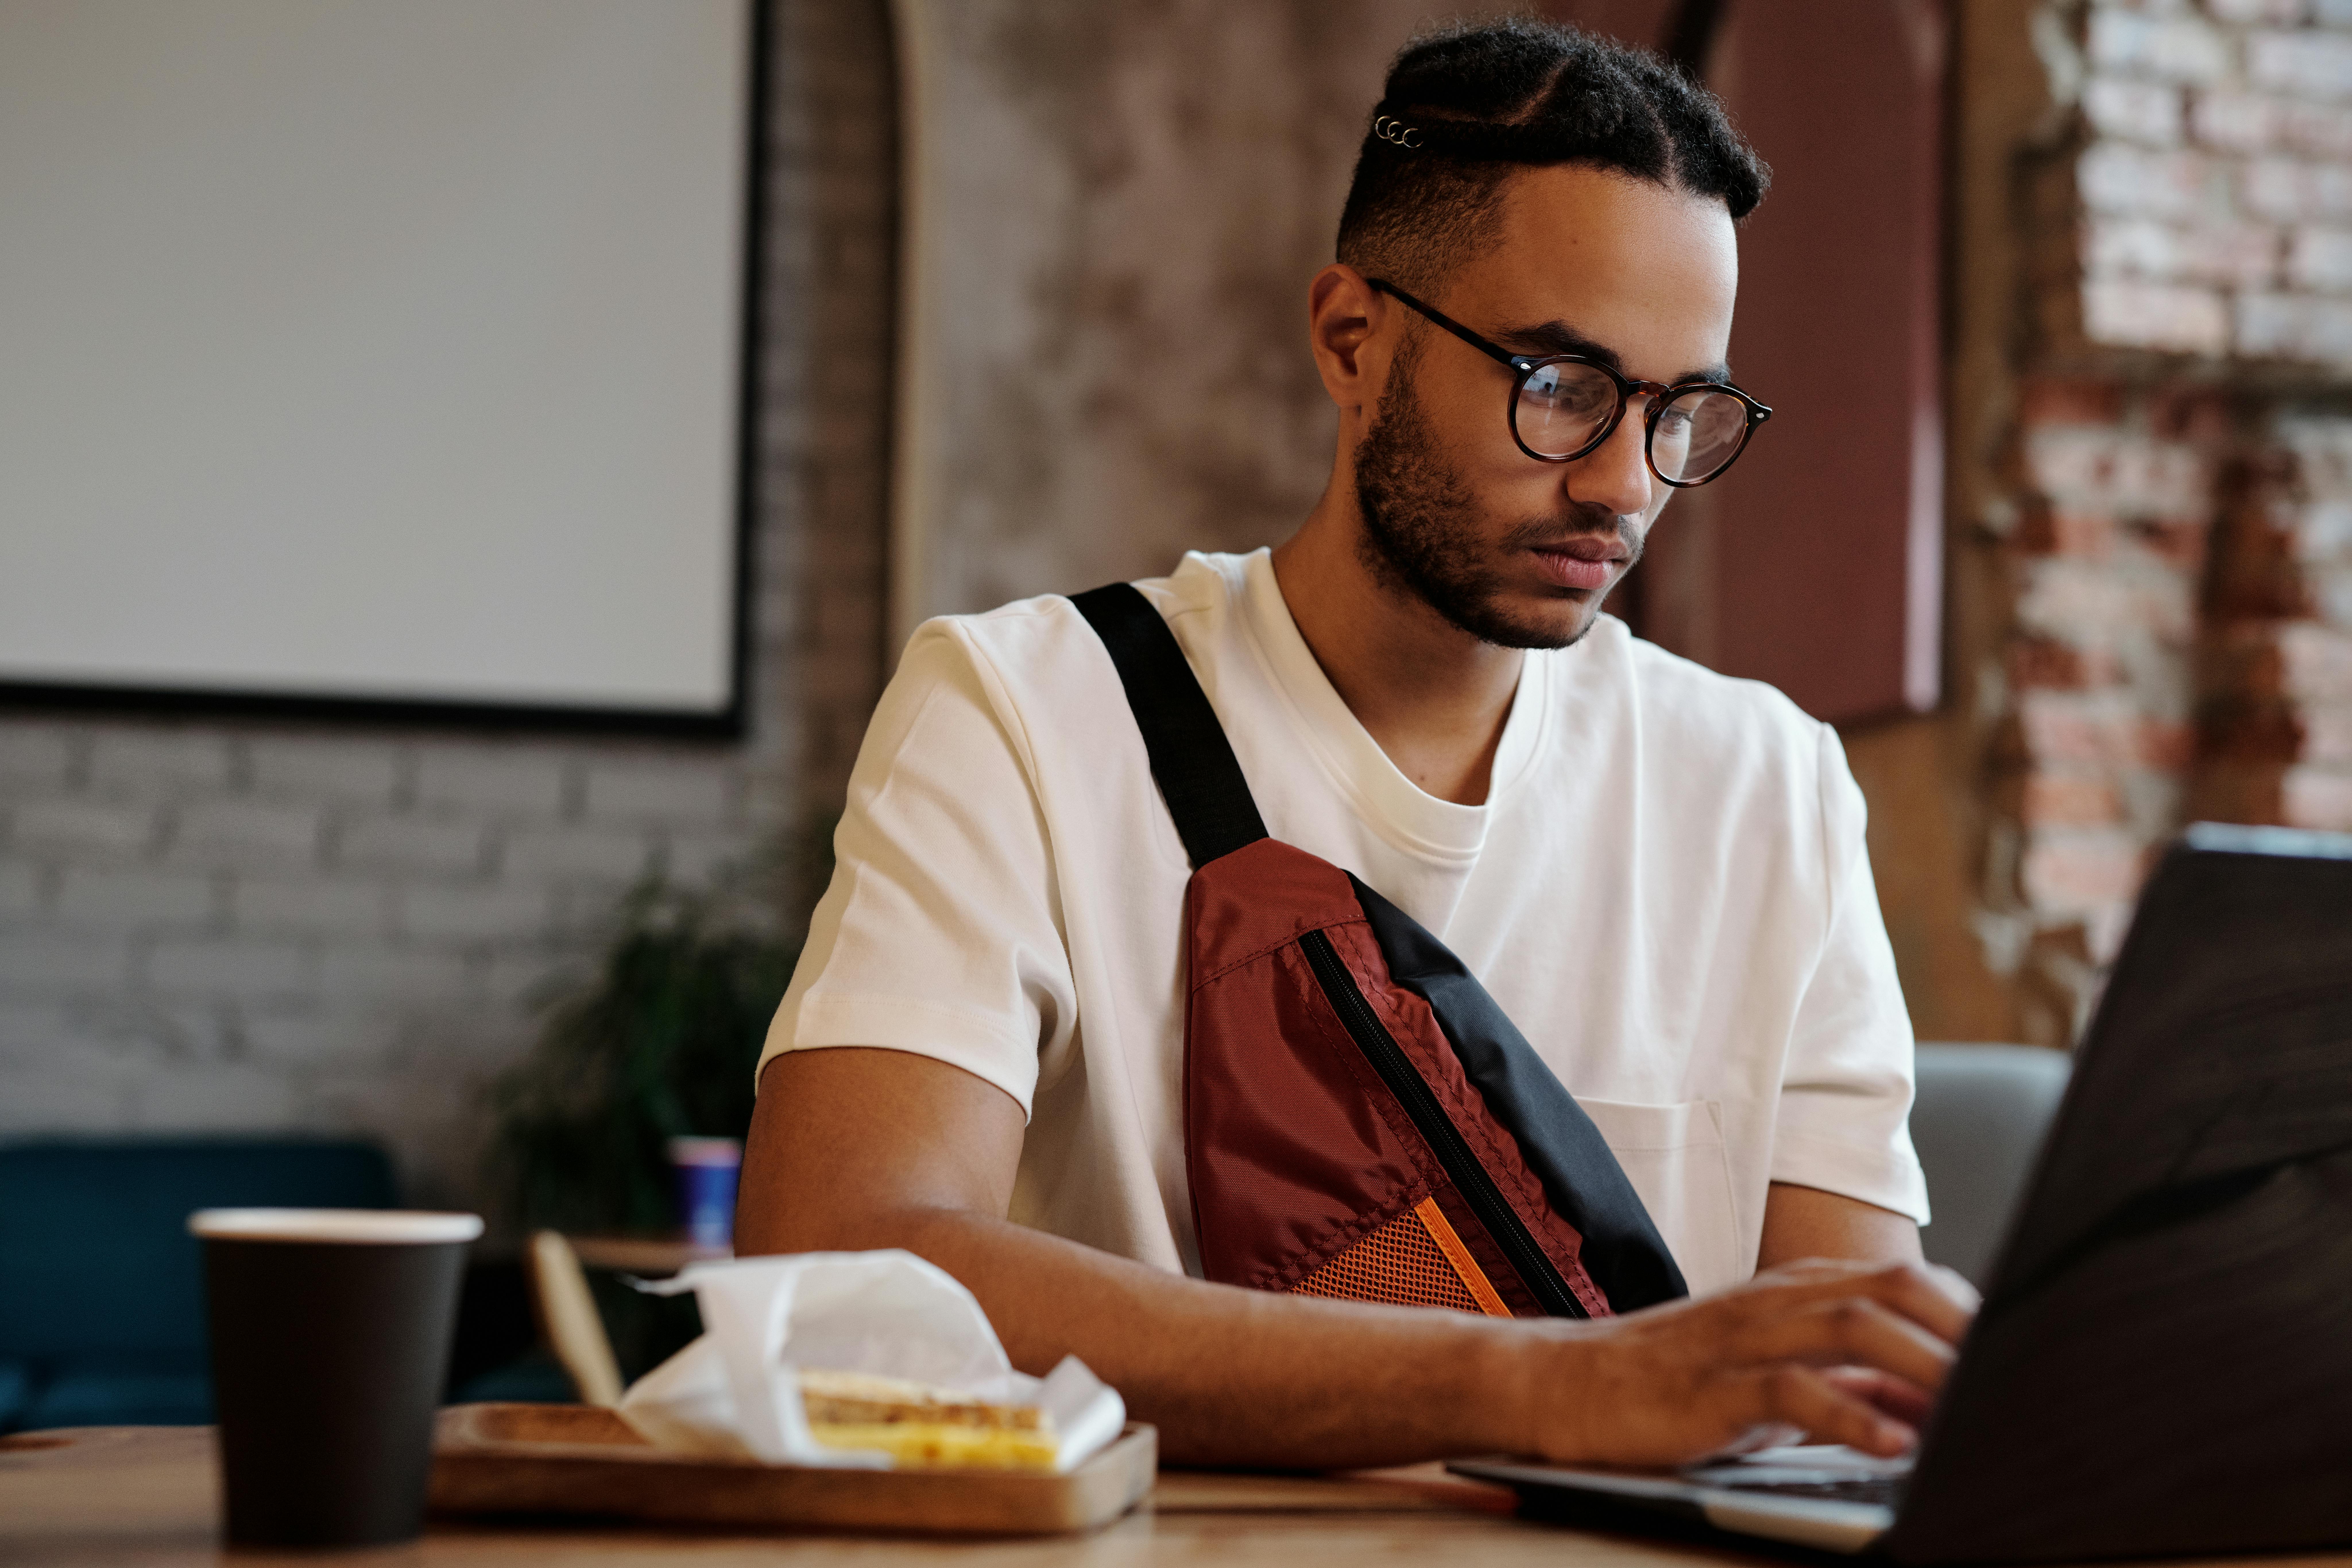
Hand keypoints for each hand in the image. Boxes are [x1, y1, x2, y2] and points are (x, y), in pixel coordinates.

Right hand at [1513, 1258, 1979, 1467]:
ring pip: (1853, 1327)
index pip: (1905, 1281)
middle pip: (1892, 1288)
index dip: (1970, 1311)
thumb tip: (1935, 1397)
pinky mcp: (1712, 1386)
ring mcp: (1743, 1338)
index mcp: (1798, 1291)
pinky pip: (1792, 1391)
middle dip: (1962, 1327)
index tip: (2025, 1348)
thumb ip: (1853, 1380)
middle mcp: (1778, 1301)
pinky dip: (1850, 1415)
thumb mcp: (1775, 1373)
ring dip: (1922, 1365)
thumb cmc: (1677, 1385)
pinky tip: (1891, 1444)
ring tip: (1973, 1406)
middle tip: (2017, 1372)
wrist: (1566, 1385)